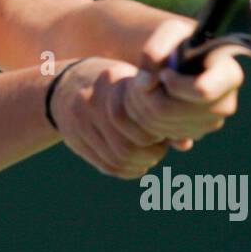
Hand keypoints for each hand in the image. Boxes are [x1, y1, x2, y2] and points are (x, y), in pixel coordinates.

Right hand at [49, 58, 172, 178]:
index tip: (167, 130)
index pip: (140, 120)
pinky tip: (137, 163)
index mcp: (109, 82)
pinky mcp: (76, 142)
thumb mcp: (134, 85)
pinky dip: (129, 169)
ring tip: (151, 154)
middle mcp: (90, 103)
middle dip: (152, 151)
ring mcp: (80, 124)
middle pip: (127, 145)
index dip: (159, 132)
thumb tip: (186, 143)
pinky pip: (107, 166)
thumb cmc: (113, 83)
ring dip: (141, 163)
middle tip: (161, 146)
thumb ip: (158, 108)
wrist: (65, 85)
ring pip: (118, 159)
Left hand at [126, 19, 244, 145]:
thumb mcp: (168, 33)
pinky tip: (146, 100)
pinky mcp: (195, 133)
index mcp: (229, 75)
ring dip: (143, 107)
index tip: (164, 73)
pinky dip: (147, 120)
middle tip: (140, 81)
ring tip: (141, 87)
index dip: (176, 84)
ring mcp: (212, 122)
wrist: (178, 59)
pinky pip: (164, 135)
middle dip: (149, 96)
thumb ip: (154, 50)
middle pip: (177, 111)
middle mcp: (226, 102)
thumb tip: (146, 83)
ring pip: (166, 126)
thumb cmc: (177, 41)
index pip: (202, 91)